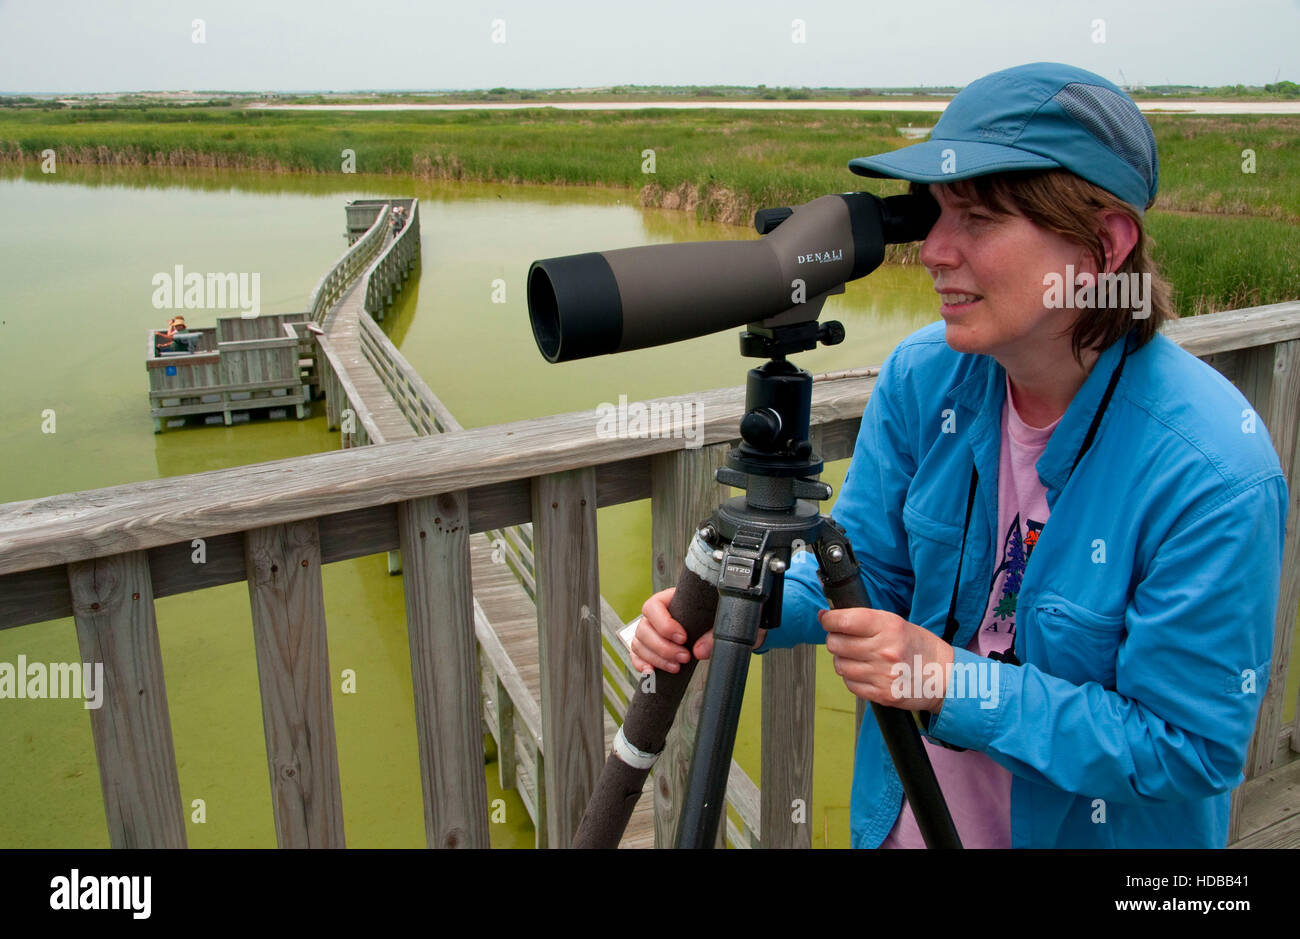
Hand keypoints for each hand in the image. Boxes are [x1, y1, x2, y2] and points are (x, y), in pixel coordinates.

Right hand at [628, 587, 765, 673]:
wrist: (729, 627)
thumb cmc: (725, 617)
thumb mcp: (727, 623)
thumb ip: (715, 634)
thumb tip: (699, 651)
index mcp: (671, 599)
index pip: (654, 606)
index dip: (664, 624)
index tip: (683, 638)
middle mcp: (657, 614)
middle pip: (644, 628)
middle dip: (662, 647)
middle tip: (684, 658)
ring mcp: (651, 631)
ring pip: (639, 642)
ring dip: (655, 658)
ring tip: (676, 668)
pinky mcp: (650, 647)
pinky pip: (636, 654)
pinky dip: (640, 664)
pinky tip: (651, 672)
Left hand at [819, 607, 953, 712]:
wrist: (944, 676)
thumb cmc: (918, 647)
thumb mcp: (896, 624)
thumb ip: (864, 620)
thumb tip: (827, 617)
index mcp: (889, 627)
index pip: (844, 621)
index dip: (829, 620)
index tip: (827, 620)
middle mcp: (885, 650)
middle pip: (836, 644)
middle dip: (835, 640)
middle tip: (844, 639)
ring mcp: (883, 674)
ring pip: (840, 665)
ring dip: (843, 660)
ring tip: (857, 657)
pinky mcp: (882, 694)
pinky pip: (850, 684)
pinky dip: (851, 678)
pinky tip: (865, 672)